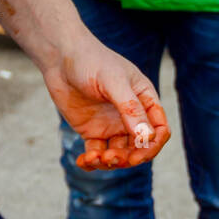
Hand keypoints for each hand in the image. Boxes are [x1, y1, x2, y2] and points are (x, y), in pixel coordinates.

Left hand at [41, 41, 169, 170]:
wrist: (60, 56)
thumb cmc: (91, 61)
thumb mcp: (113, 82)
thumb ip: (130, 109)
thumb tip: (147, 137)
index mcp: (144, 100)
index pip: (159, 130)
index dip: (152, 146)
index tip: (137, 155)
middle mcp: (131, 116)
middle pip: (140, 147)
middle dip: (128, 158)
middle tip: (110, 158)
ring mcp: (112, 125)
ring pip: (119, 154)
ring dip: (110, 162)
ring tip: (94, 157)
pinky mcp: (93, 131)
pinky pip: (97, 153)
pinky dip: (92, 161)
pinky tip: (83, 161)